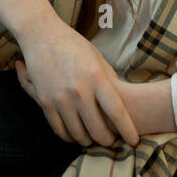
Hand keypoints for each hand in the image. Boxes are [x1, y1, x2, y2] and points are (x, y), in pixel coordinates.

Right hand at [11, 23, 139, 148]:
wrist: (42, 34)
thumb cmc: (73, 44)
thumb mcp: (97, 58)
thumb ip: (108, 79)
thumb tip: (120, 101)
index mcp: (96, 77)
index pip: (116, 112)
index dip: (127, 130)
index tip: (133, 140)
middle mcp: (79, 90)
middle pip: (98, 129)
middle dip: (107, 141)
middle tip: (112, 141)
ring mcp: (60, 97)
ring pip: (78, 134)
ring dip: (88, 141)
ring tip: (94, 139)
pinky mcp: (45, 102)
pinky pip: (59, 130)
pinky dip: (69, 137)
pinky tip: (75, 136)